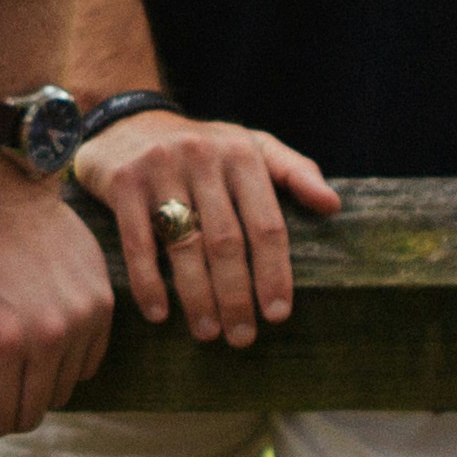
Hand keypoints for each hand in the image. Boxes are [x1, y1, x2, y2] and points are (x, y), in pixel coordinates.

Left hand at [0, 146, 114, 443]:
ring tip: (3, 371)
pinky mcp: (103, 304)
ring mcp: (84, 319)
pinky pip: (87, 363)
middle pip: (31, 414)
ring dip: (32, 390)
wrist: (2, 183)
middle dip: (0, 416)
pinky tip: (33, 349)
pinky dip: (62, 367)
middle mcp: (51, 335)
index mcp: (2, 339)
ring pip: (62, 391)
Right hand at [71, 110, 332, 348]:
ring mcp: (160, 169)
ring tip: (208, 332)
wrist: (127, 120)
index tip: (278, 313)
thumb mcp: (250, 146)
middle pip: (226, 241)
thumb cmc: (201, 146)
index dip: (275, 272)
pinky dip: (148, 282)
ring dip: (197, 297)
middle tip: (242, 336)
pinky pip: (138, 242)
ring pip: (184, 246)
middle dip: (237, 296)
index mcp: (242, 154)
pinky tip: (159, 313)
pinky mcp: (123, 182)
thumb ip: (294, 172)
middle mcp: (203, 158)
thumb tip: (333, 206)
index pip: (266, 223)